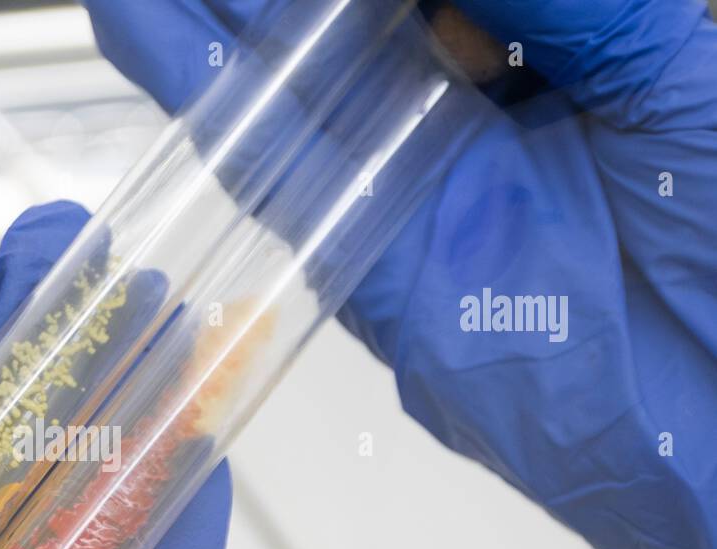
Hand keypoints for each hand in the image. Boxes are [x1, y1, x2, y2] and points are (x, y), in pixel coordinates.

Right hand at [83, 0, 716, 548]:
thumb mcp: (670, 63)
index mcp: (557, 43)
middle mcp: (474, 107)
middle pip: (347, 25)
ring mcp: (415, 183)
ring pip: (295, 82)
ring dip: (218, 21)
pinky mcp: (371, 261)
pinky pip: (281, 171)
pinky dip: (212, 101)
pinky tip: (148, 30)